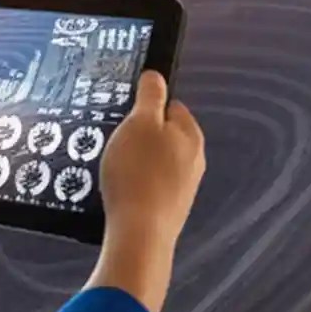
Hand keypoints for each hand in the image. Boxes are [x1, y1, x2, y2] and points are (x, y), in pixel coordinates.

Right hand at [86, 70, 205, 311]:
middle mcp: (194, 160)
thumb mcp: (139, 123)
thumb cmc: (138, 174)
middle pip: (162, 135)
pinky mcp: (169, 209)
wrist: (139, 235)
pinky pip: (149, 186)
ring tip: (116, 170)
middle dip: (139, 137)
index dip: (145, 107)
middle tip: (117, 143)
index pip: (171, 105)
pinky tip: (120, 191)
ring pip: (154, 162)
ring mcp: (183, 187)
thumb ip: (150, 96)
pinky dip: (134, 185)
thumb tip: (156, 76)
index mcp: (191, 134)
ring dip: (135, 162)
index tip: (125, 116)